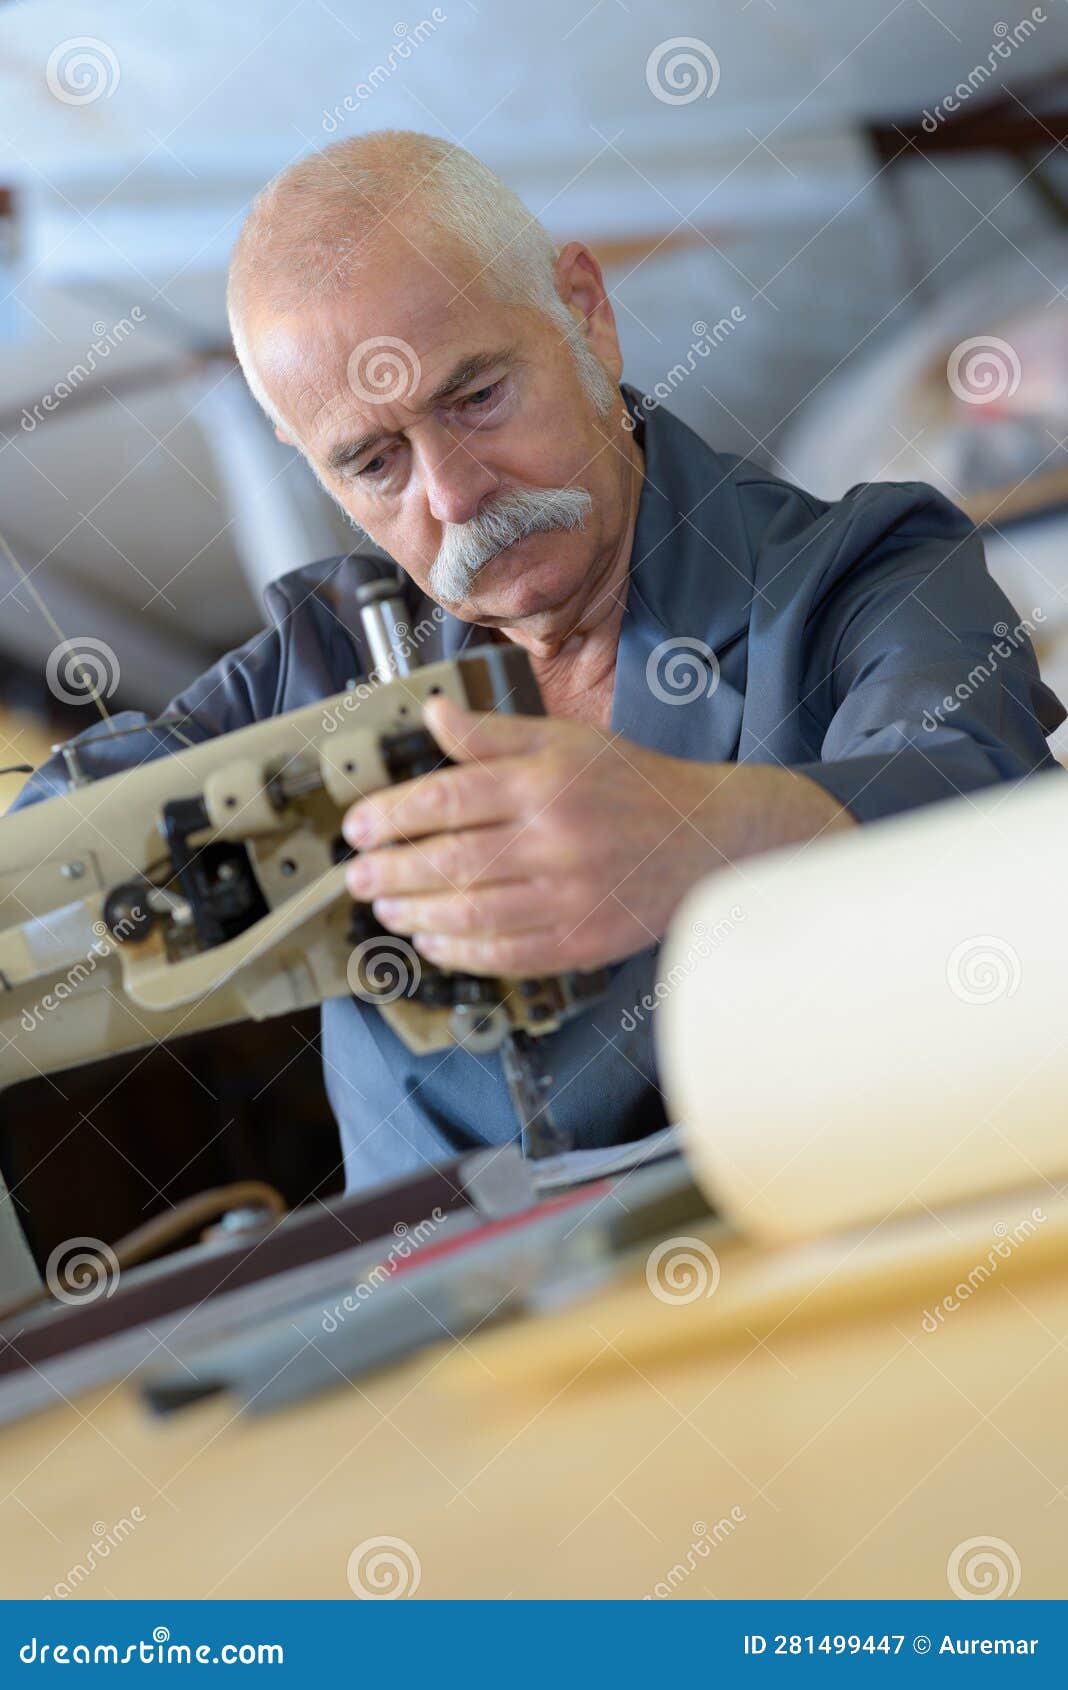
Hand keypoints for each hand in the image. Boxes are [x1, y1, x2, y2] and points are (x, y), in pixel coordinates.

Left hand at [341, 697, 851, 976]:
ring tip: (386, 909)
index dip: (392, 815)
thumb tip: (433, 713)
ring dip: (416, 914)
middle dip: (391, 872)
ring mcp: (570, 896)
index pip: (448, 797)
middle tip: (357, 877)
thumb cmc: (631, 784)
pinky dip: (461, 952)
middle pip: (451, 861)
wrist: (706, 837)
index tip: (359, 826)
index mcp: (545, 783)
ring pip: (472, 912)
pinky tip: (432, 942)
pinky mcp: (583, 941)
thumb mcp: (564, 740)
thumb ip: (494, 734)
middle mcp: (555, 839)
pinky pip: (507, 954)